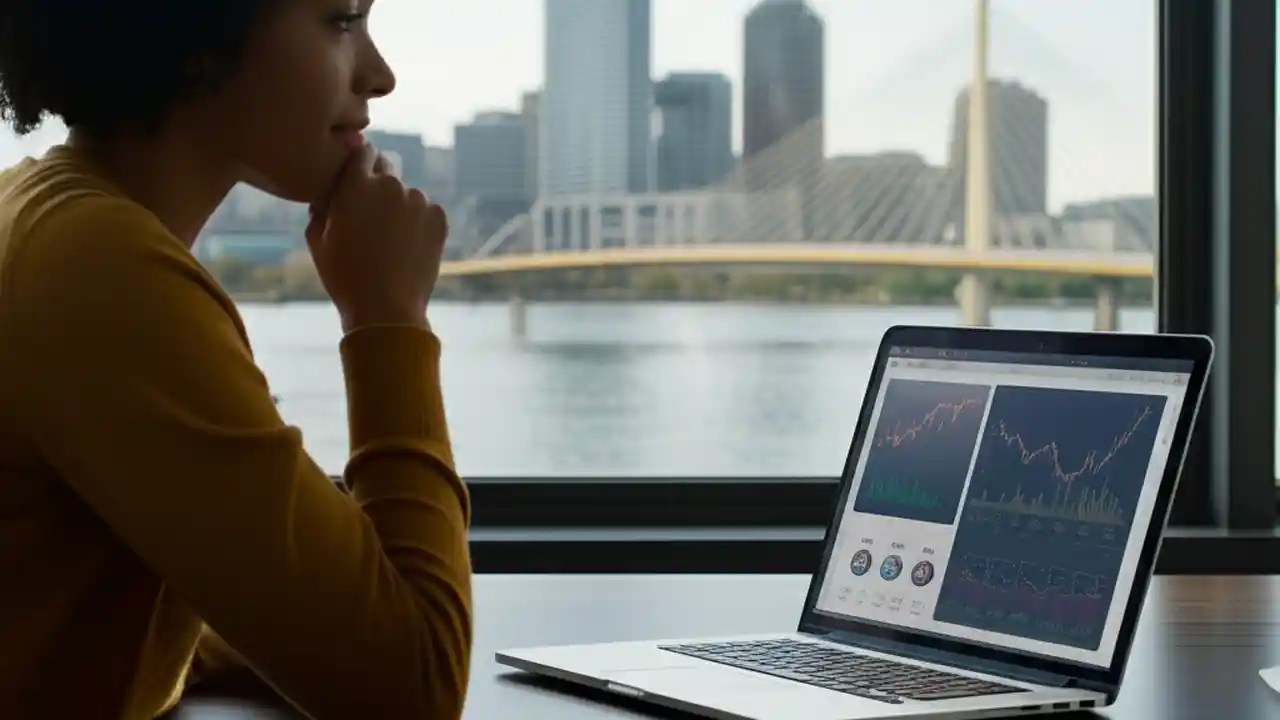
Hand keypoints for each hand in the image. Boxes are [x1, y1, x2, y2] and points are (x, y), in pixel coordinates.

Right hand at [305, 143, 447, 332]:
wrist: (385, 308)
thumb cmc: (344, 277)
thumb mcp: (317, 240)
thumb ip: (321, 206)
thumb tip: (327, 194)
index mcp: (356, 184)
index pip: (362, 152)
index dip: (359, 162)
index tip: (357, 175)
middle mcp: (390, 184)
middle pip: (386, 168)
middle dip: (378, 184)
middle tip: (372, 214)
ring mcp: (418, 200)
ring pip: (408, 194)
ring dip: (400, 206)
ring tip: (391, 240)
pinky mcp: (439, 217)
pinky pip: (427, 211)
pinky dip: (420, 222)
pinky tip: (408, 247)